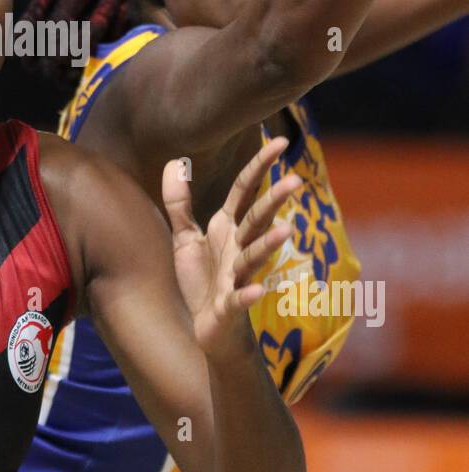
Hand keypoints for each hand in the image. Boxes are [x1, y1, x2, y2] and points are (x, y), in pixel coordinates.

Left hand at [161, 136, 300, 362]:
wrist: (209, 329)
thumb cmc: (203, 281)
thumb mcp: (186, 238)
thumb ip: (179, 203)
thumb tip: (175, 162)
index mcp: (227, 229)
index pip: (246, 191)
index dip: (260, 166)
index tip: (281, 142)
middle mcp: (237, 249)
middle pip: (256, 220)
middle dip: (274, 201)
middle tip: (296, 181)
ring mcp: (236, 277)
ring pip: (254, 257)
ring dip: (268, 245)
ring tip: (285, 230)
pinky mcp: (229, 307)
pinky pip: (240, 300)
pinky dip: (249, 296)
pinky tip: (259, 291)